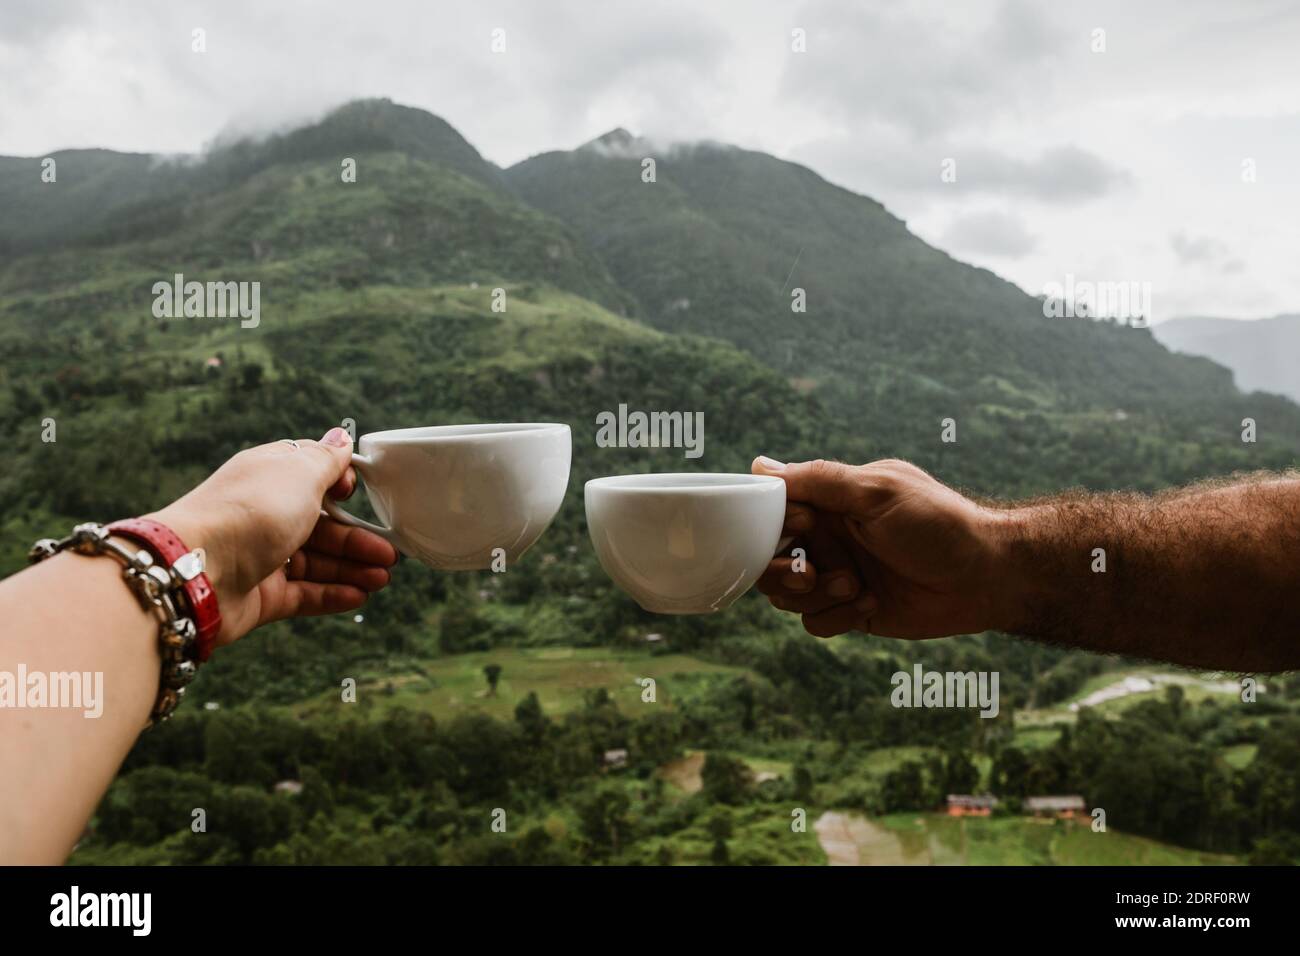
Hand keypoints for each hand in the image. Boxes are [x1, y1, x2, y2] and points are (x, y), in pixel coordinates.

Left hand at [148, 428, 398, 646]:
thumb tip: (341, 436)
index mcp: (270, 477)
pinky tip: (360, 596)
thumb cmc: (249, 513)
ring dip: (352, 568)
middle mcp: (265, 514)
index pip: (312, 476)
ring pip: (317, 562)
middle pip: (322, 525)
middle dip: (358, 538)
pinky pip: (305, 594)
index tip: (357, 494)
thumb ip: (326, 459)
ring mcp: (262, 556)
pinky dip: (333, 594)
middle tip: (390, 554)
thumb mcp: (299, 474)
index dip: (340, 485)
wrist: (195, 572)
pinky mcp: (261, 595)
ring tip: (382, 579)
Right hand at [751, 456, 1004, 638]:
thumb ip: (819, 480)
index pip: (772, 511)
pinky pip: (814, 623)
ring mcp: (837, 575)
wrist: (987, 576)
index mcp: (830, 501)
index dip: (774, 525)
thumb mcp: (877, 491)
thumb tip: (759, 466)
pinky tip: (870, 603)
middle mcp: (828, 537)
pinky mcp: (850, 610)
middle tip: (812, 572)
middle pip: (769, 558)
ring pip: (786, 595)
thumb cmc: (939, 523)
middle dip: (783, 570)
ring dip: (815, 595)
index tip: (807, 526)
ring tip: (855, 586)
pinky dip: (836, 616)